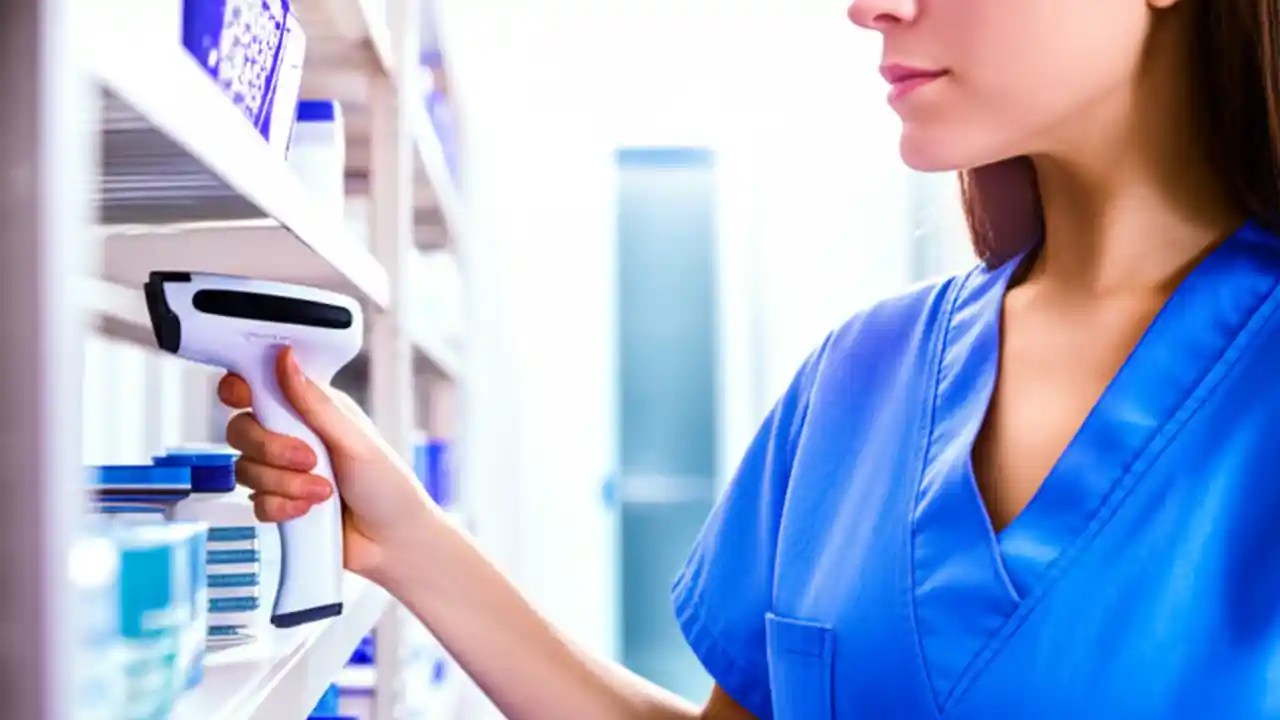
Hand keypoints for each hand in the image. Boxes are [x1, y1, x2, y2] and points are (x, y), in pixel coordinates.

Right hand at [219, 347, 432, 582]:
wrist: (393, 544)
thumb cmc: (389, 486)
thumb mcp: (356, 439)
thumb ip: (315, 403)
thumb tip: (287, 359)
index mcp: (313, 409)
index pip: (261, 386)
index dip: (242, 388)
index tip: (245, 396)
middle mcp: (292, 436)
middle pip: (242, 429)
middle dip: (271, 448)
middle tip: (309, 460)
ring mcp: (283, 472)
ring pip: (246, 468)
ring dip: (285, 483)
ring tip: (323, 491)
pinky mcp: (279, 503)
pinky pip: (255, 502)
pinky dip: (282, 507)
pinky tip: (309, 510)